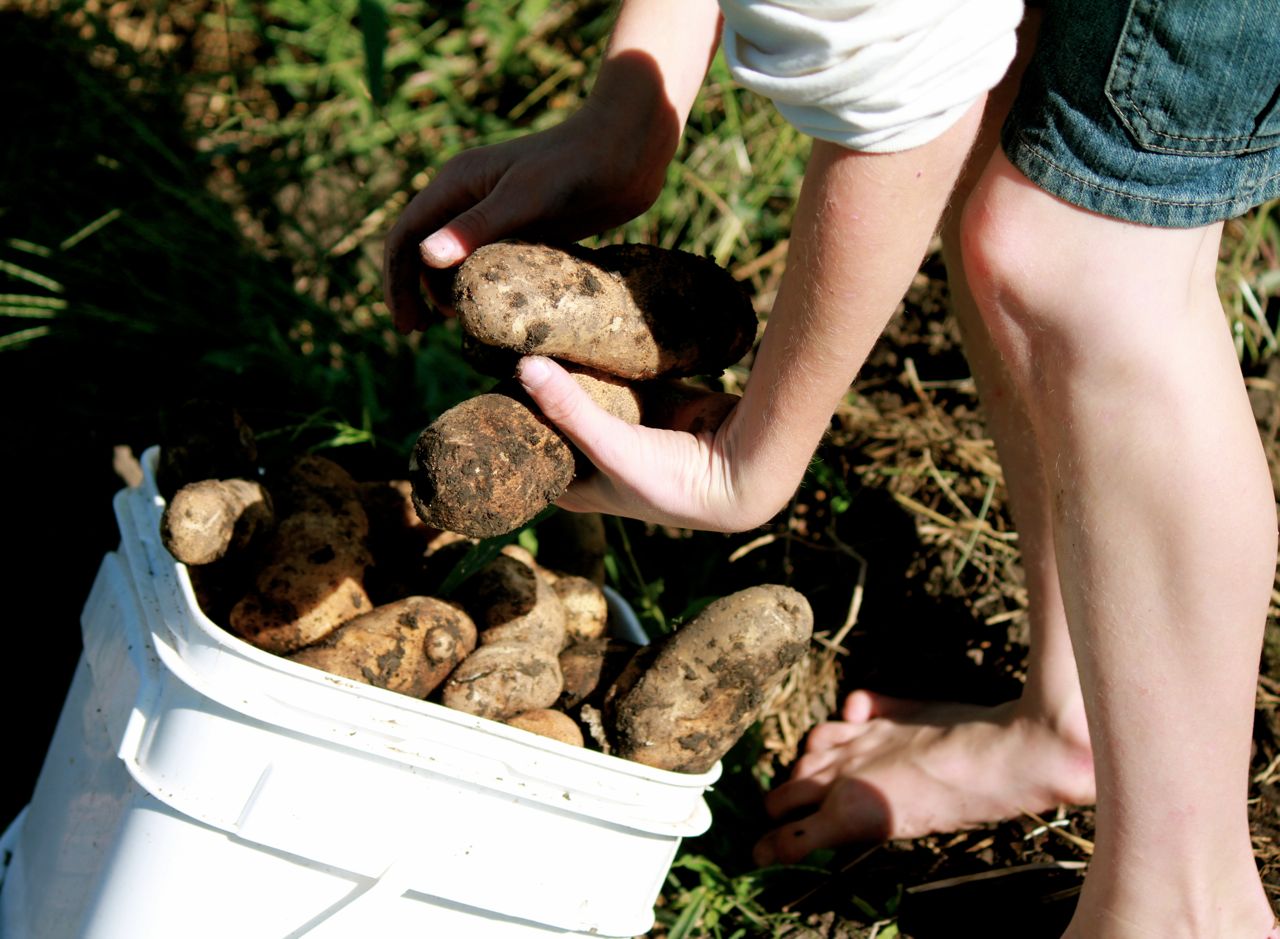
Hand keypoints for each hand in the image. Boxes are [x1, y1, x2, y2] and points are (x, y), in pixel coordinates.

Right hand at [383, 102, 670, 332]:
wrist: (626, 152)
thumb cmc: (574, 166)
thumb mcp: (524, 198)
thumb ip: (475, 227)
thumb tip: (426, 257)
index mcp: (456, 183)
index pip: (406, 234)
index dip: (397, 280)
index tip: (406, 324)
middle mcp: (469, 197)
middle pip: (424, 248)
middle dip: (416, 289)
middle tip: (421, 331)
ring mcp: (497, 212)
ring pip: (457, 258)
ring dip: (448, 289)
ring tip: (457, 324)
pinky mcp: (525, 226)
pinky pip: (491, 261)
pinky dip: (482, 286)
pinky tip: (492, 311)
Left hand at [517, 356, 791, 532]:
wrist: (741, 470)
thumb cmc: (669, 482)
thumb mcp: (610, 449)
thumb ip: (569, 408)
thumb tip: (523, 365)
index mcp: (584, 487)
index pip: (533, 461)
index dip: (510, 435)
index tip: (485, 398)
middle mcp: (602, 459)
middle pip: (557, 421)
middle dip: (538, 394)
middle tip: (504, 354)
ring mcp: (628, 428)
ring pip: (589, 394)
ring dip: (572, 372)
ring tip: (536, 335)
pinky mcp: (656, 400)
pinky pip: (624, 376)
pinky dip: (609, 358)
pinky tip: (586, 331)